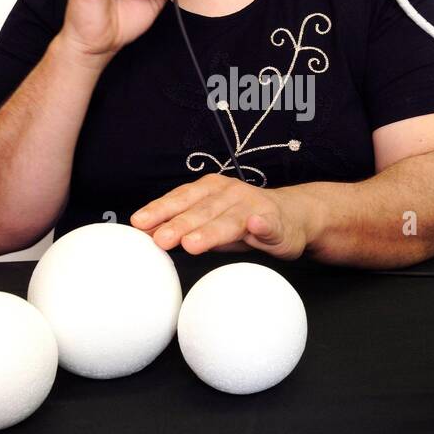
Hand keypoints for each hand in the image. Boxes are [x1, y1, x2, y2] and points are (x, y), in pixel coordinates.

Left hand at [130, 175, 321, 259]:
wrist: (293, 215)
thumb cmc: (243, 219)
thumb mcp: (210, 221)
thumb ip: (183, 225)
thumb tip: (148, 234)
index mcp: (210, 190)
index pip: (180, 198)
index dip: (160, 210)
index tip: (139, 224)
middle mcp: (230, 193)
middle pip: (201, 211)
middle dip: (179, 225)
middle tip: (160, 240)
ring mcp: (253, 207)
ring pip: (230, 220)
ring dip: (211, 231)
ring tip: (192, 244)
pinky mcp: (276, 222)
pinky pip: (268, 224)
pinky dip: (262, 225)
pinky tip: (256, 226)